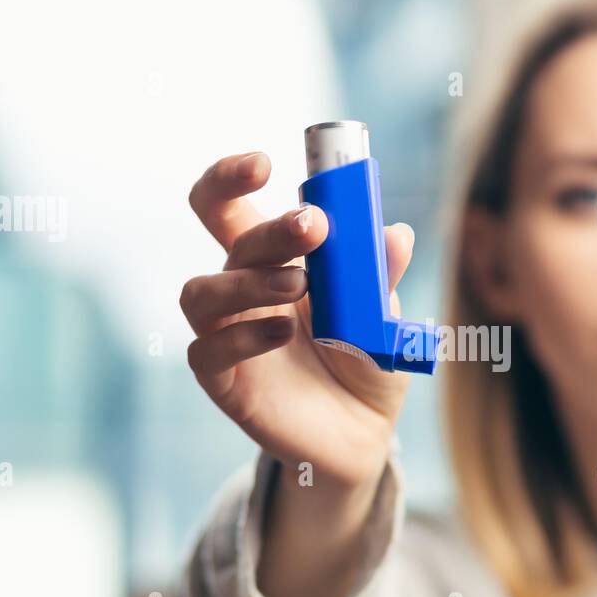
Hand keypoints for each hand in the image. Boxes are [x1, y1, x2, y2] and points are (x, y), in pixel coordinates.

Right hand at [182, 152, 416, 488]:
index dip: (231, 176)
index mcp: (273, 259)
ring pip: (201, 293)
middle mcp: (242, 289)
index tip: (264, 163)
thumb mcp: (384, 316)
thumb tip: (395, 235)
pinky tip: (280, 333)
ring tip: (298, 286)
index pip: (229, 206)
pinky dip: (240, 336)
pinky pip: (205, 352)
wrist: (365, 433)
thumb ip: (380, 277)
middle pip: (226, 239)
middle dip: (269, 227)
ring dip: (249, 279)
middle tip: (313, 226)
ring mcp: (227, 334)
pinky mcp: (225, 383)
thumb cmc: (367, 361)